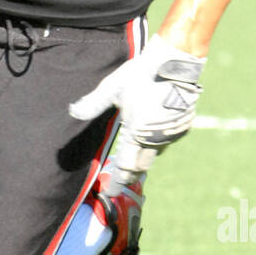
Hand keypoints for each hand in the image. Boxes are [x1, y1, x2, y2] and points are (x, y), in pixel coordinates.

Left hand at [69, 34, 205, 177]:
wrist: (175, 63)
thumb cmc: (141, 74)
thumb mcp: (112, 88)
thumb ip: (93, 104)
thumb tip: (72, 112)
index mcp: (136, 133)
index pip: (125, 166)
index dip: (117, 181)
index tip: (110, 191)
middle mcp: (155, 139)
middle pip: (141, 165)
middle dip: (129, 174)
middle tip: (120, 179)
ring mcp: (171, 133)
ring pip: (155, 154)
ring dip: (143, 159)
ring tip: (133, 161)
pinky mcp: (183, 126)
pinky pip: (167, 141)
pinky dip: (157, 143)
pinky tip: (151, 137)